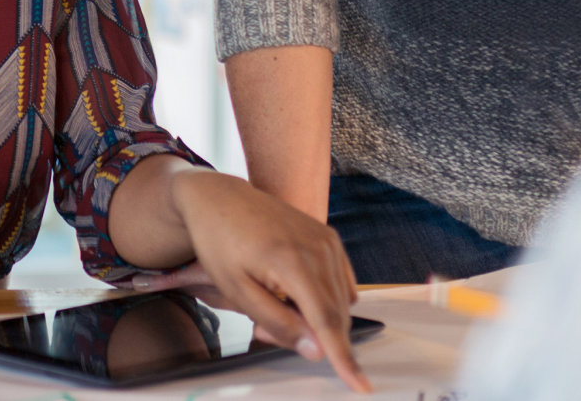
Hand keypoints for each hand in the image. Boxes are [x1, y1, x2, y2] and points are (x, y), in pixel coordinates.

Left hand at [165, 166, 370, 393]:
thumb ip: (277, 322)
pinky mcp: (329, 237)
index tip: (361, 387)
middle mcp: (319, 247)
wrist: (218, 198)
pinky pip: (340, 283)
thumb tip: (316, 350)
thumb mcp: (236, 290)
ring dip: (315, 317)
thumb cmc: (220, 242)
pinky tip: (291, 292)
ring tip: (272, 303)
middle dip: (309, 334)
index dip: (344, 359)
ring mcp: (327, 240)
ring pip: (340, 301)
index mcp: (294, 261)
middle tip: (263, 327)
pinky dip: (323, 298)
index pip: (327, 322)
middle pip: (335, 315)